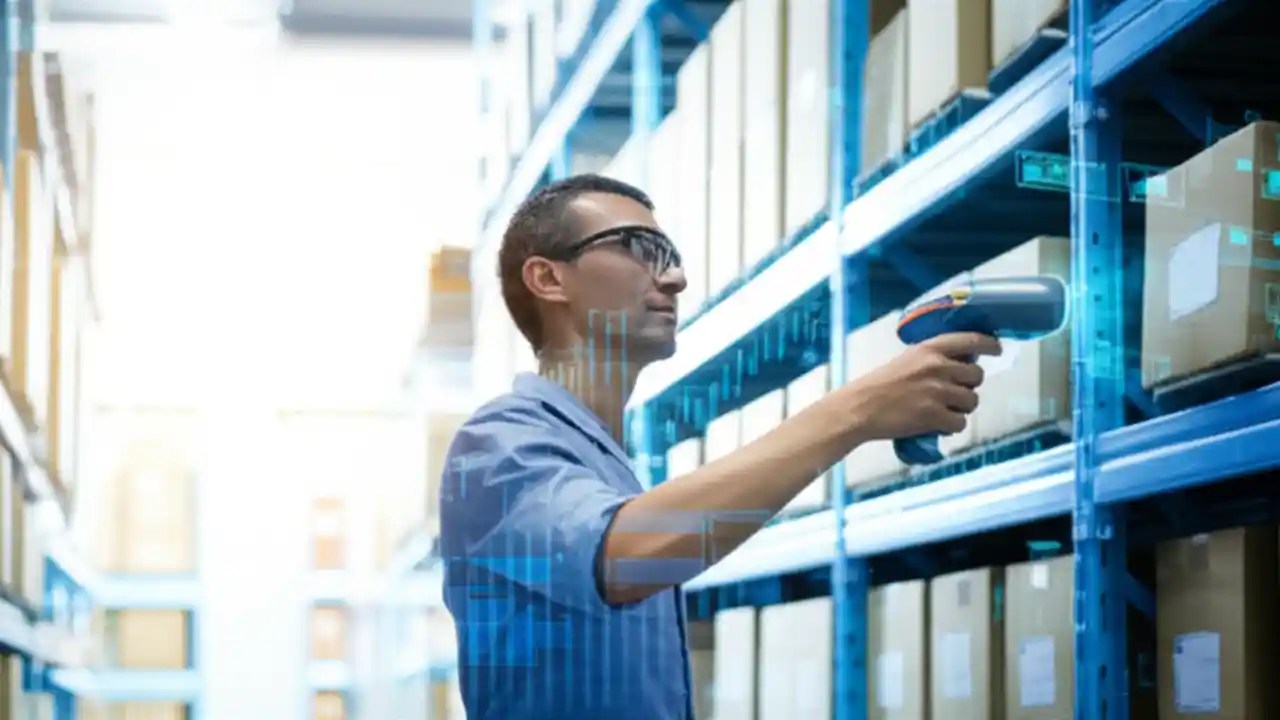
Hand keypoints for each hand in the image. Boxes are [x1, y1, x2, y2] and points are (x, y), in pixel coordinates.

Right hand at [841, 332, 1001, 441]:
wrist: (859, 408)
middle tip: (955, 392)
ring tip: (943, 410)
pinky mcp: (935, 416)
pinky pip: (961, 423)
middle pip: (977, 375)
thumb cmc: (878, 386)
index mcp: (928, 349)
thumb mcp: (906, 360)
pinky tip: (938, 424)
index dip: (988, 344)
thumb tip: (961, 365)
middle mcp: (937, 367)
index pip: (970, 340)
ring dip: (962, 408)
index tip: (996, 348)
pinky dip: (952, 426)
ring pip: (972, 401)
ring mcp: (937, 392)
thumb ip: (933, 359)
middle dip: (970, 386)